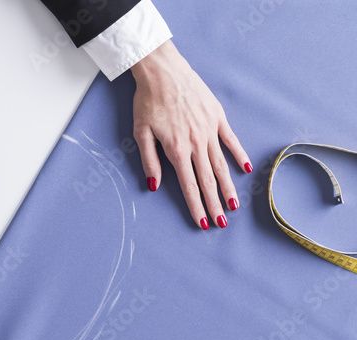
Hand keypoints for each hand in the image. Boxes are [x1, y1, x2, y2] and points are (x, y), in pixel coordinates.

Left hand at [130, 40, 250, 229]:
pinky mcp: (217, 117)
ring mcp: (209, 130)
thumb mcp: (140, 133)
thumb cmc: (147, 101)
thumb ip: (149, 161)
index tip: (202, 222)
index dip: (196, 206)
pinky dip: (238, 155)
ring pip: (221, 164)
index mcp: (177, 150)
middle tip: (222, 223)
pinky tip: (245, 170)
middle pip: (208, 180)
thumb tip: (154, 185)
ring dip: (228, 186)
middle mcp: (196, 143)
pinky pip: (230, 140)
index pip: (189, 185)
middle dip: (215, 204)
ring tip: (234, 205)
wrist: (163, 70)